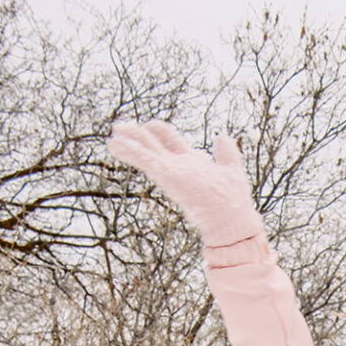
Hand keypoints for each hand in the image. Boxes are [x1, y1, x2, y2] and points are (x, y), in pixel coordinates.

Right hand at [107, 120, 263, 248]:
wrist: (232, 221)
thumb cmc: (233, 201)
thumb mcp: (231, 169)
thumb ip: (227, 153)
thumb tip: (222, 136)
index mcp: (191, 161)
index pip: (170, 140)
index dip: (159, 131)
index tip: (148, 125)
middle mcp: (179, 165)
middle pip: (154, 143)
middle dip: (137, 135)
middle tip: (119, 128)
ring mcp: (172, 170)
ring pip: (146, 150)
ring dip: (129, 143)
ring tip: (112, 139)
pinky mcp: (168, 176)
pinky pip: (146, 160)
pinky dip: (130, 151)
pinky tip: (113, 145)